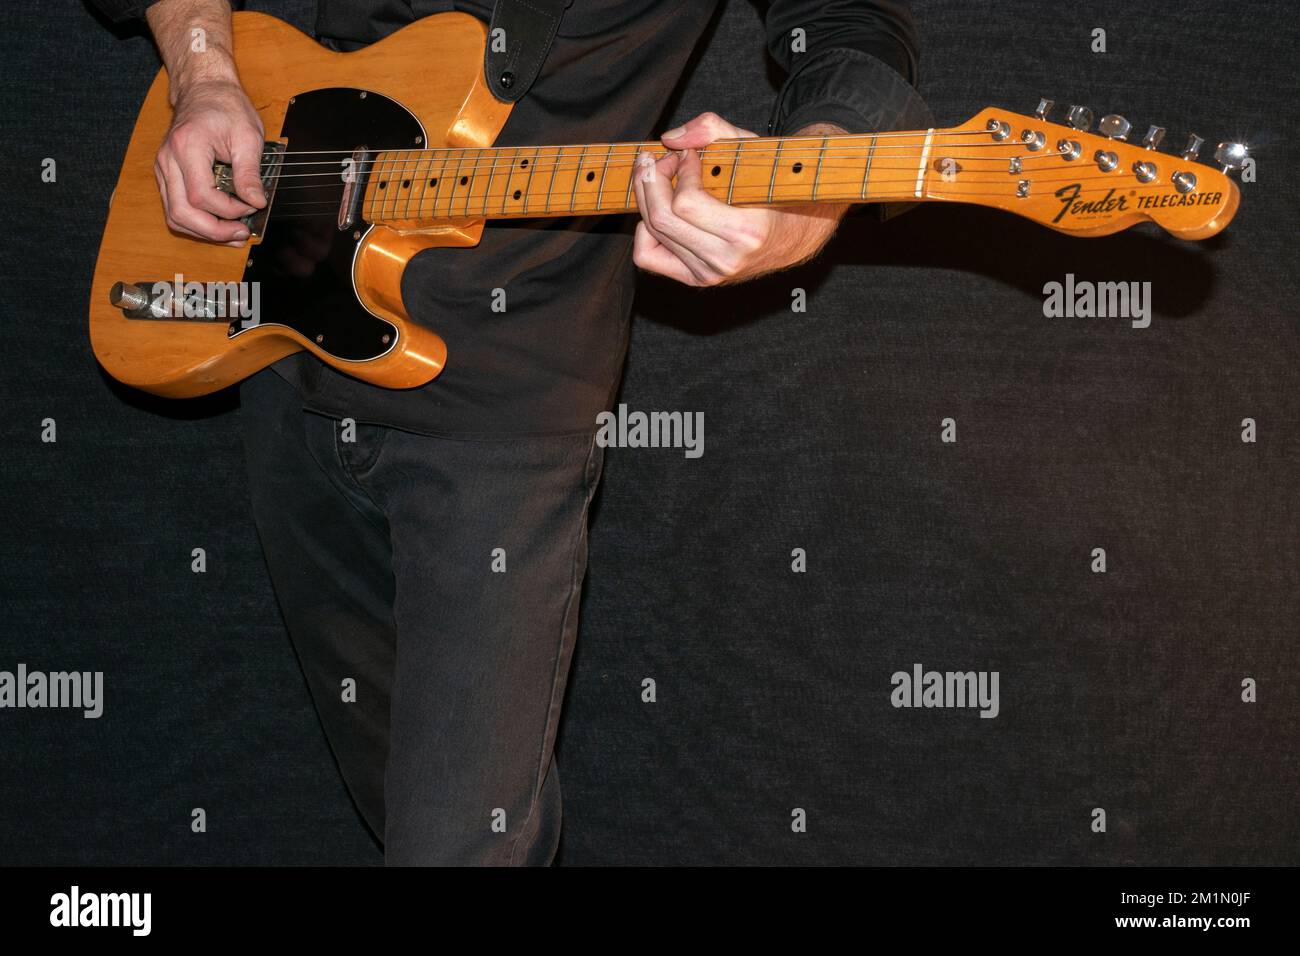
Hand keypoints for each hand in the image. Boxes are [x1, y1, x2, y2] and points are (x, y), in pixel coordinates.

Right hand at [155, 78, 265, 243]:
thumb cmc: (227, 107)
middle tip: (242, 234)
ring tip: (233, 234)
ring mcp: (163, 168)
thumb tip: (257, 202)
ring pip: (175, 215)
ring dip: (204, 232)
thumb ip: (250, 173)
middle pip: (181, 212)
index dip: (229, 210)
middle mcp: (168, 160)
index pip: (202, 196)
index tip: (252, 207)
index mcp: (187, 147)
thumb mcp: (248, 136)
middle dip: (214, 231)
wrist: (205, 90)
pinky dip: (197, 222)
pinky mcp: (166, 174)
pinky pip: (176, 208)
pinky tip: (220, 225)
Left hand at [632, 112, 850, 286]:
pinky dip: (645, 232)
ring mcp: (710, 274)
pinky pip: (649, 257)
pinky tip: (659, 211)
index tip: (689, 154)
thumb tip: (671, 139)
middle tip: (659, 160)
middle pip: (662, 218)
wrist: (796, 232)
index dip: (680, 169)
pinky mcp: (697, 278)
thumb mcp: (753, 150)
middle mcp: (726, 260)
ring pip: (652, 235)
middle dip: (651, 179)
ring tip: (658, 177)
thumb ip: (715, 130)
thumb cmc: (773, 189)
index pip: (685, 202)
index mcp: (745, 233)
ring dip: (646, 198)